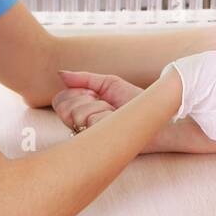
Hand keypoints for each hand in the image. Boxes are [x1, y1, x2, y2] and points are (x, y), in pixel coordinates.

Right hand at [53, 70, 208, 153]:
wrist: (156, 113)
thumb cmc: (135, 102)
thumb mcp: (108, 84)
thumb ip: (84, 80)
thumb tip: (61, 73)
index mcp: (82, 112)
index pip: (60, 101)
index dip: (75, 93)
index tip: (94, 93)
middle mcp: (82, 127)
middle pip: (64, 109)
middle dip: (85, 99)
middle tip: (106, 103)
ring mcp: (89, 137)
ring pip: (77, 114)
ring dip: (99, 107)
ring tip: (114, 112)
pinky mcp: (99, 142)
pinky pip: (90, 120)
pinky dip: (104, 114)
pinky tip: (115, 119)